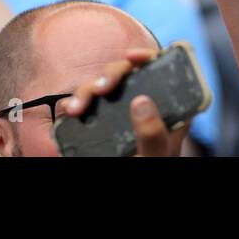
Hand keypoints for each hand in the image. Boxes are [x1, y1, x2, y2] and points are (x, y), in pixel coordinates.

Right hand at [60, 48, 188, 156]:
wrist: (131, 184)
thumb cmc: (150, 164)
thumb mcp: (157, 156)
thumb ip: (154, 134)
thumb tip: (141, 101)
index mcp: (168, 106)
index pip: (162, 68)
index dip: (147, 55)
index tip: (131, 56)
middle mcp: (144, 101)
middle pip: (128, 72)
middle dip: (110, 74)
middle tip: (100, 89)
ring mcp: (121, 108)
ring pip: (103, 85)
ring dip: (86, 90)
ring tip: (75, 108)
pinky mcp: (101, 118)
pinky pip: (87, 102)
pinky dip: (76, 101)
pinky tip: (71, 109)